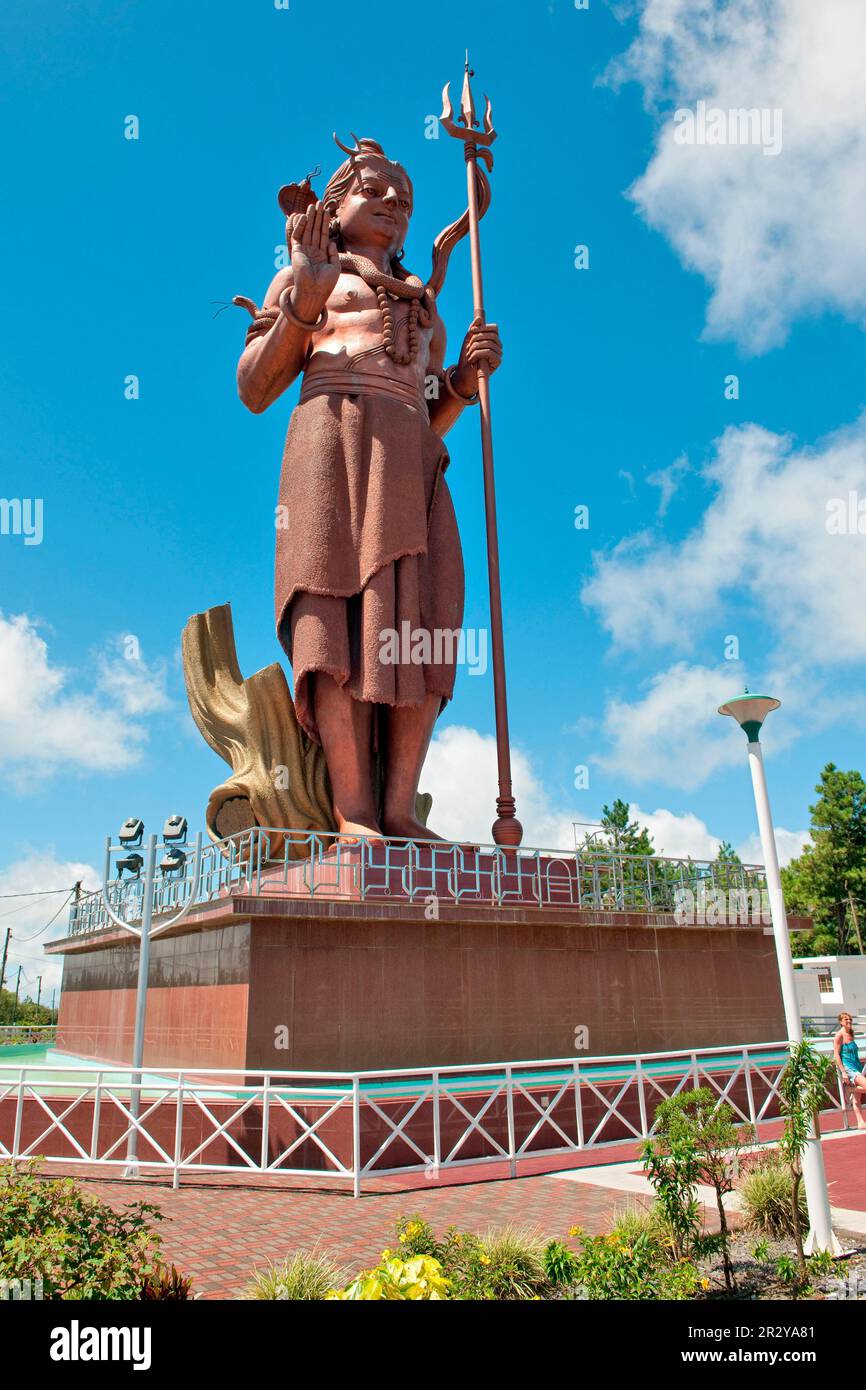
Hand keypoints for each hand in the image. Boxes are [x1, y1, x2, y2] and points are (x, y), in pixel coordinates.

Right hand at [283, 200, 339, 321]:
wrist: (314, 291)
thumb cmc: (326, 283)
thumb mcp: (335, 267)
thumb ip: (334, 253)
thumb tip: (331, 241)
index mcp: (322, 254)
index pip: (323, 235)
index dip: (325, 222)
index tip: (327, 211)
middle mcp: (312, 251)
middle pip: (315, 230)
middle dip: (317, 216)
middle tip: (319, 202)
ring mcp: (304, 251)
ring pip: (307, 230)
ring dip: (310, 218)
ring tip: (313, 205)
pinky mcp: (296, 251)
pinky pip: (297, 236)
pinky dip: (300, 226)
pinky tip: (304, 216)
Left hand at [452, 316, 502, 396]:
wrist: (465, 374)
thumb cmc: (467, 357)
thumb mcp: (468, 340)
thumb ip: (473, 329)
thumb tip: (479, 319)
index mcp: (493, 339)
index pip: (494, 328)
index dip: (483, 327)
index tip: (472, 331)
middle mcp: (498, 346)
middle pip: (491, 335)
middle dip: (476, 338)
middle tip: (468, 347)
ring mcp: (499, 353)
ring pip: (488, 343)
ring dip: (474, 348)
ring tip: (469, 355)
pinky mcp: (497, 361)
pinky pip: (488, 352)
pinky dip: (477, 354)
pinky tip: (472, 360)